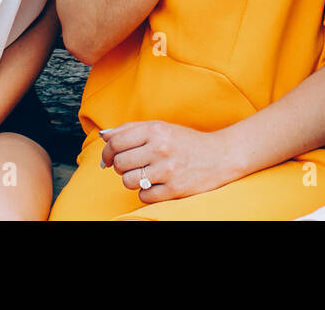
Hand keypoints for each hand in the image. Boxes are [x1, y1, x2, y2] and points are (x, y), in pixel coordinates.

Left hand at [98, 121, 239, 203]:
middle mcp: (160, 148)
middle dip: (120, 167)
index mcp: (155, 130)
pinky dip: (146, 193)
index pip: (116, 142)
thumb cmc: (186, 142)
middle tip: (131, 166)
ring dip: (132, 180)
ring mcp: (167, 170)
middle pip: (120, 163)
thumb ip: (131, 129)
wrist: (220, 156)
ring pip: (128, 181)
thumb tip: (104, 136)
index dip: (107, 152)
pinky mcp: (174, 190)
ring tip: (144, 175)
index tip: (109, 158)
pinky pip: (143, 197)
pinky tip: (157, 185)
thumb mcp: (161, 128)